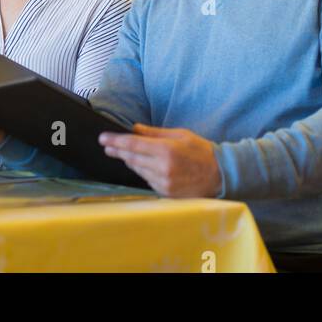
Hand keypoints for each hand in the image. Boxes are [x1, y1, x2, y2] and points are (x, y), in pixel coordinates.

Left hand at [100, 124, 220, 197]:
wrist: (219, 175)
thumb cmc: (201, 151)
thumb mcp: (180, 135)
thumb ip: (155, 133)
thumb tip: (134, 129)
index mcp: (166, 150)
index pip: (133, 145)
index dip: (115, 141)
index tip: (103, 138)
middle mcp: (162, 168)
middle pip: (131, 158)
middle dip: (118, 151)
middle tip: (107, 146)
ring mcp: (163, 182)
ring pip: (137, 170)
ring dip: (130, 161)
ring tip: (123, 153)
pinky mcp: (165, 192)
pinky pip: (147, 180)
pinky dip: (143, 171)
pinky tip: (142, 165)